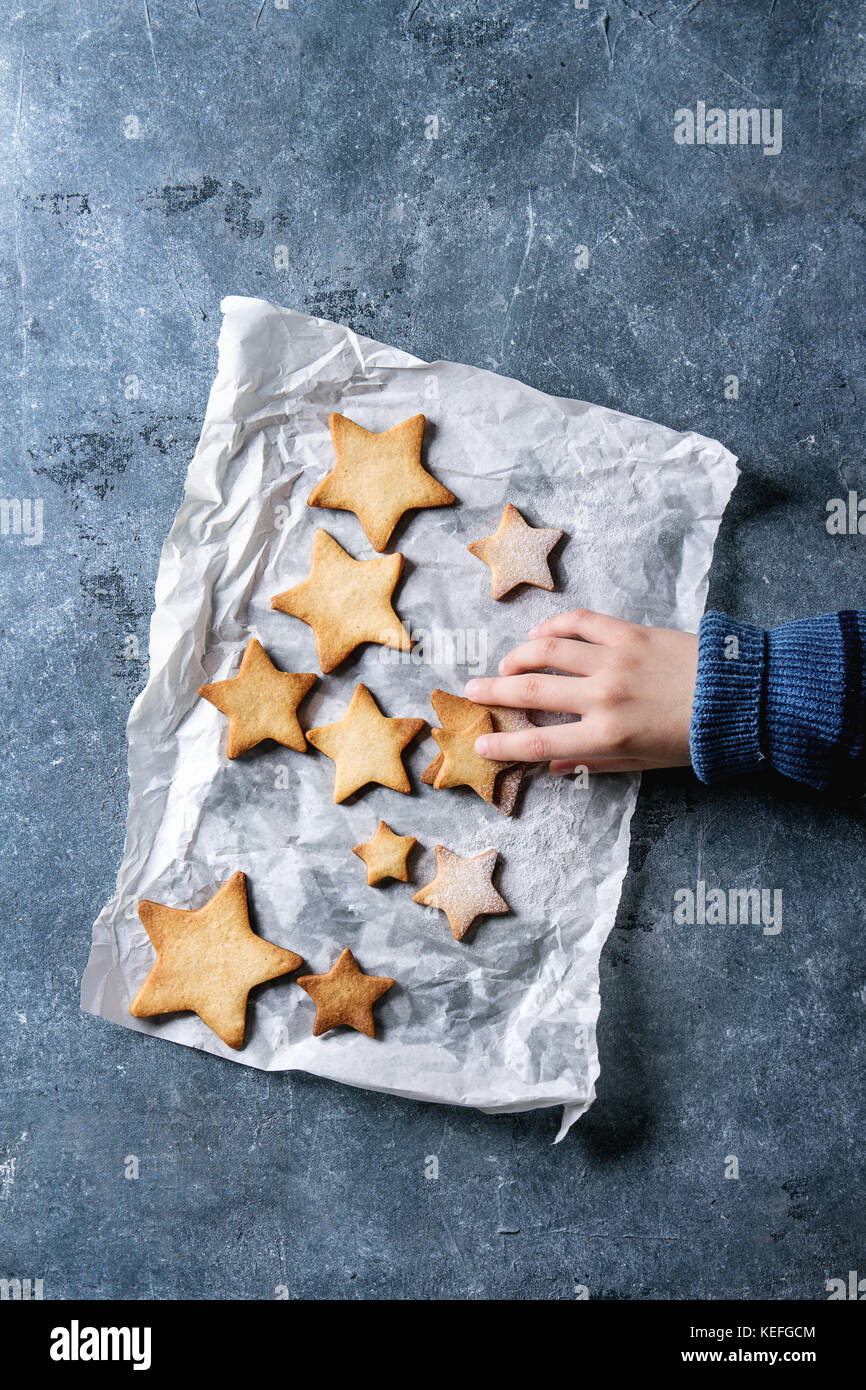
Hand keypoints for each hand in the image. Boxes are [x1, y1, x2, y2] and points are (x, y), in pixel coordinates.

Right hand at [464, 608, 698, 773]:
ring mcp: (614, 659)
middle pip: (531, 690)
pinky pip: (579, 622)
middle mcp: (603, 695)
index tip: (480, 745)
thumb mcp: (647, 762)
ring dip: (517, 656)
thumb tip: (556, 767)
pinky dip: (553, 626)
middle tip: (471, 691)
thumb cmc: (697, 737)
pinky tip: (539, 634)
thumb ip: (598, 762)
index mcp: (607, 734)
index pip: (539, 741)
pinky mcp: (629, 632)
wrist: (742, 697)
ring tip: (503, 664)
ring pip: (547, 649)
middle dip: (494, 691)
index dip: (504, 744)